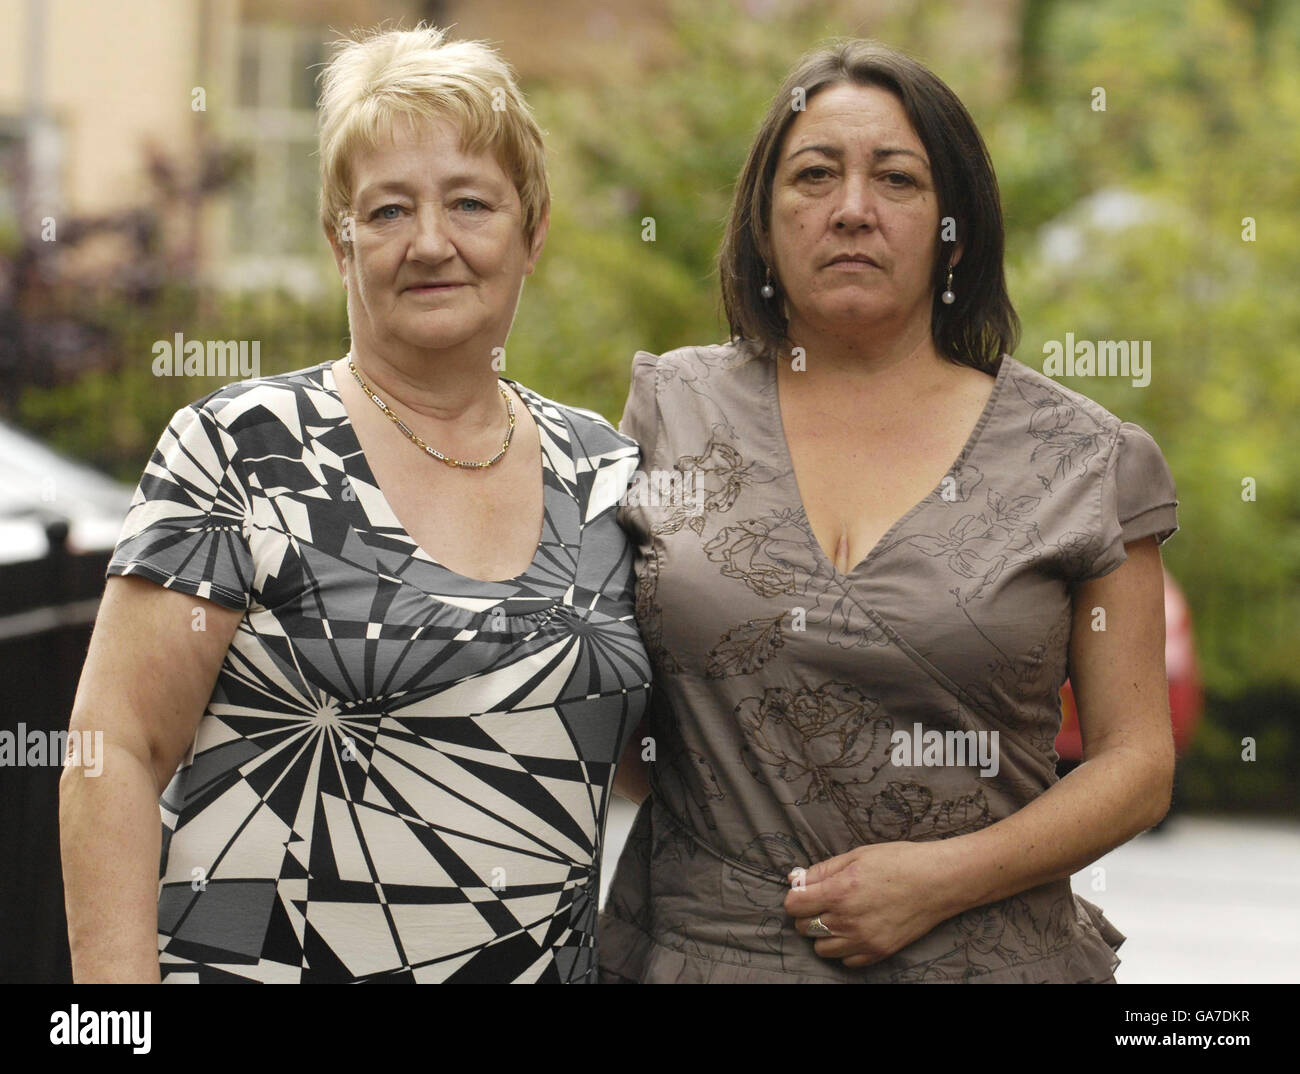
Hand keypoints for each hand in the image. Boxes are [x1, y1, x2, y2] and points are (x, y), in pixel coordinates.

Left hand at [783, 841, 958, 967]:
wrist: (937, 881)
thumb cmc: (898, 862)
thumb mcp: (857, 855)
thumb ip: (822, 870)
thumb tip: (795, 879)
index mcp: (839, 892)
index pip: (794, 906)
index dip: (795, 897)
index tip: (804, 892)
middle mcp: (847, 920)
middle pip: (804, 928)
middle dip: (807, 915)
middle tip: (822, 902)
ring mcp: (863, 939)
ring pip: (821, 949)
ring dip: (823, 934)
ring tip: (838, 918)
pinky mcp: (879, 952)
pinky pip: (847, 961)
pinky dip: (845, 949)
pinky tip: (854, 931)